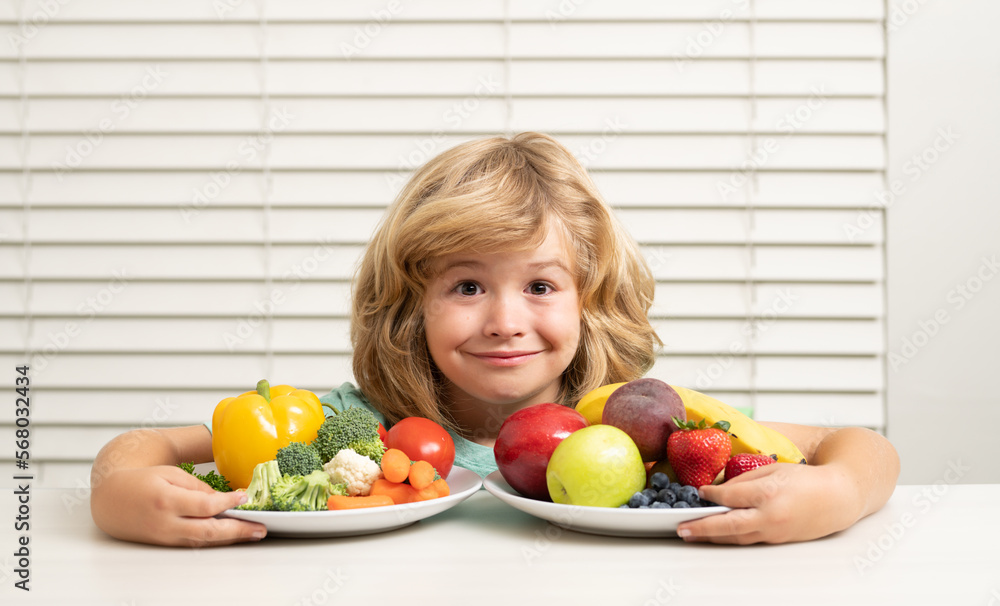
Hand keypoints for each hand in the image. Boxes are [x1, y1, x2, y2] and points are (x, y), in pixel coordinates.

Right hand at [91, 464, 266, 546]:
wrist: (112, 501)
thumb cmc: (141, 482)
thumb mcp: (169, 474)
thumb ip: (196, 487)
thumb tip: (221, 499)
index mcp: (166, 499)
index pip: (204, 505)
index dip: (227, 503)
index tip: (244, 498)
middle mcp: (166, 522)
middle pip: (208, 531)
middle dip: (238, 531)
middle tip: (260, 528)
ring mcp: (166, 536)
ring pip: (203, 541)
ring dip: (231, 539)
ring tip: (253, 533)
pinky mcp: (166, 544)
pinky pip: (194, 543)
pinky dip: (215, 540)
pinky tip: (231, 535)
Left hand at [675, 462, 861, 544]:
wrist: (838, 497)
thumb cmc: (806, 479)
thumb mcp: (773, 469)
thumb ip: (744, 480)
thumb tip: (719, 491)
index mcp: (767, 492)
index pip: (729, 497)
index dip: (710, 496)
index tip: (698, 493)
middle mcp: (769, 516)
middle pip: (728, 525)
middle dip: (701, 528)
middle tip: (681, 528)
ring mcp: (774, 531)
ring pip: (736, 537)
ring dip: (711, 537)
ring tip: (691, 534)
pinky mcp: (778, 540)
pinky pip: (749, 539)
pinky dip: (730, 538)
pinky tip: (717, 535)